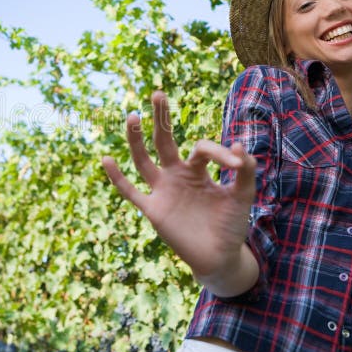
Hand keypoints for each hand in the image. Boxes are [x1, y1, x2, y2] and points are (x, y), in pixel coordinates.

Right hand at [101, 91, 257, 284]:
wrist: (220, 257)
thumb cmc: (231, 224)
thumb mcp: (243, 195)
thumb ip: (245, 170)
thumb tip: (237, 145)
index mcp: (198, 169)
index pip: (201, 148)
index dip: (219, 153)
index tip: (235, 167)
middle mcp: (177, 175)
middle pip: (164, 140)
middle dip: (161, 118)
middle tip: (158, 93)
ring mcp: (163, 191)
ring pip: (144, 161)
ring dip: (136, 140)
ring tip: (133, 116)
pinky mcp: (154, 210)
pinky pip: (131, 192)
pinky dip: (118, 178)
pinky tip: (106, 159)